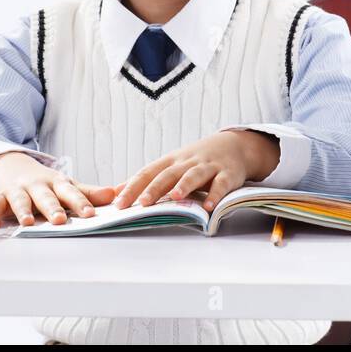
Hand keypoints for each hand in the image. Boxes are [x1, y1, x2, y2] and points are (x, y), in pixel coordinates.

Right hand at [0, 152, 119, 228]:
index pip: (71, 193)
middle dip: (52, 208)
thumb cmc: (44, 182)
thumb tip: (117, 193)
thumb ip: (89, 193)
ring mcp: (17, 189)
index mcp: (58, 183)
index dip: (81, 204)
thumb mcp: (66, 185)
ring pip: (20, 200)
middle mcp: (38, 185)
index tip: (90, 215)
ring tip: (28, 223)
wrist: (11, 166)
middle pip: (46, 197)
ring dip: (24, 211)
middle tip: (59, 220)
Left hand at [112, 130, 279, 211]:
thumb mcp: (171, 165)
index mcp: (170, 162)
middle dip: (155, 188)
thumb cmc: (196, 160)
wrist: (233, 146)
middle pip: (168, 174)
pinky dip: (215, 195)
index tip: (119, 203)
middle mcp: (187, 162)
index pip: (148, 173)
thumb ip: (147, 179)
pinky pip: (221, 185)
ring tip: (175, 198)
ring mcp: (208, 167)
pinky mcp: (227, 174)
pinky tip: (209, 206)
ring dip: (184, 185)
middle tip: (142, 203)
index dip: (133, 187)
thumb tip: (117, 191)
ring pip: (194, 175)